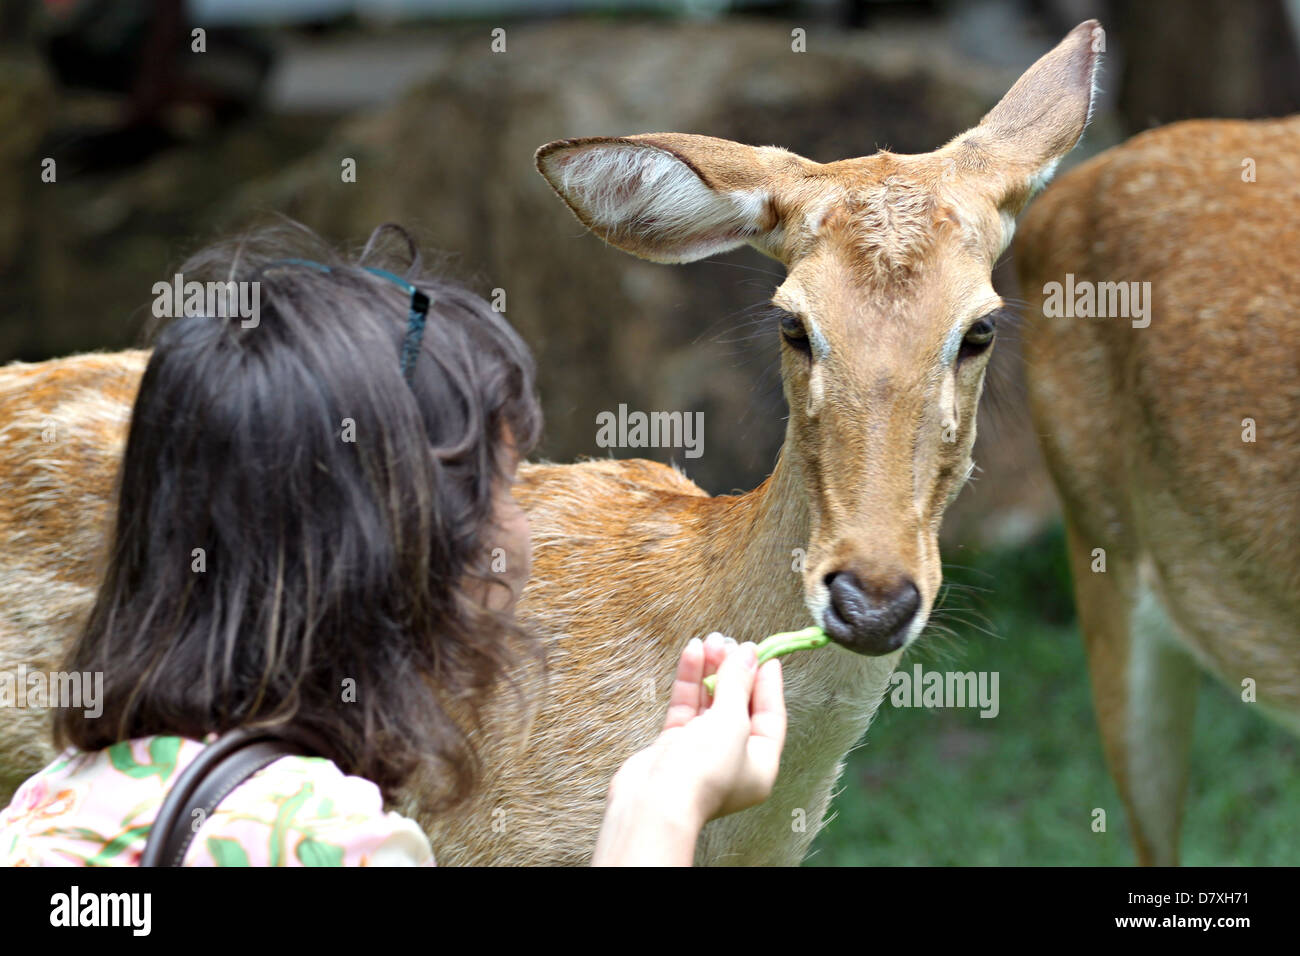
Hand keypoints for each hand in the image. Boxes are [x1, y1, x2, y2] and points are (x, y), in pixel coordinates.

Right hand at [616, 632, 787, 815]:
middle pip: (739, 706)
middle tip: (729, 642)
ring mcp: (702, 752)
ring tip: (709, 640)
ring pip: (710, 704)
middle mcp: (733, 759)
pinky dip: (689, 681)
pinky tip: (692, 653)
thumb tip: (747, 653)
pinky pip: (686, 707)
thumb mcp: (731, 721)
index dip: (767, 684)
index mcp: (760, 765)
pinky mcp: (674, 746)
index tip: (763, 653)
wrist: (653, 804)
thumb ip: (738, 684)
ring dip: (710, 671)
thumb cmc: (703, 771)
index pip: (770, 717)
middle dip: (734, 672)